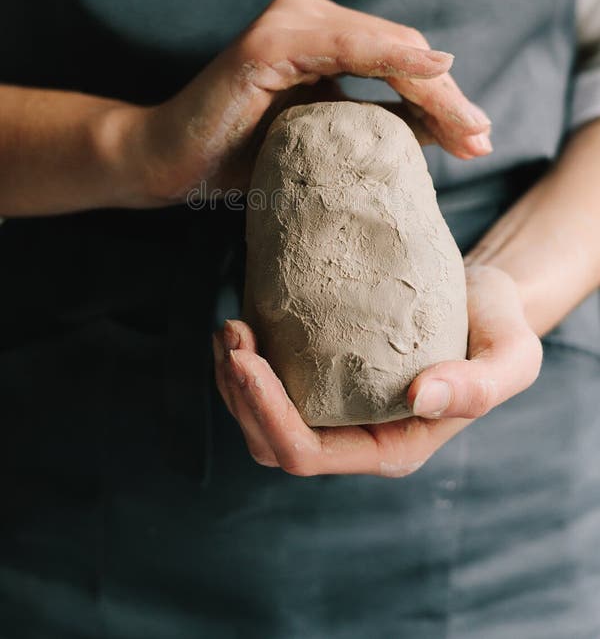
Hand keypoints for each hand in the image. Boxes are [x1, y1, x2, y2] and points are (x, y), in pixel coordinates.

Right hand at [123, 0, 491, 202]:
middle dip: (448, 95)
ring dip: (432, 84)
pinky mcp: (268, 42)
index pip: (400, 60)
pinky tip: (427, 71)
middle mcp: (309, 16)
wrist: (169, 162)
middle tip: (482, 138)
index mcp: (323, 36)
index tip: (478, 139)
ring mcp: (289, 23)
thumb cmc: (242, 155)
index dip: (445, 97)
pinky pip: (342, 45)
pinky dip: (387, 56)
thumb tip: (442, 127)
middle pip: (401, 50)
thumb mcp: (326, 140)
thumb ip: (377, 123)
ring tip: (467, 126)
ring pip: (382, 46)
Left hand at [212, 265, 541, 476]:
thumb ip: (478, 386)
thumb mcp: (510, 356)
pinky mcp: (325, 379)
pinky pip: (272, 385)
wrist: (483, 301)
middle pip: (270, 443)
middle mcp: (356, 438)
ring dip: (233, 378)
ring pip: (260, 419)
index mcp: (391, 448)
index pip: (307, 454)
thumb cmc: (497, 329)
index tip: (246, 360)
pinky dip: (247, 360)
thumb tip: (417, 399)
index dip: (266, 414)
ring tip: (229, 327)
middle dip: (238, 395)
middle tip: (230, 332)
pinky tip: (245, 320)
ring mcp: (336, 411)